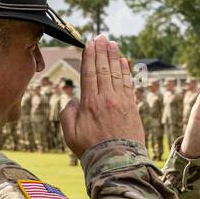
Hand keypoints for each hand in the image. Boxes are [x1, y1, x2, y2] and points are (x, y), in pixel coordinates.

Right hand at [63, 35, 143, 156]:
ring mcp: (121, 102)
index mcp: (89, 102)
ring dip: (114, 56)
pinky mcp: (132, 107)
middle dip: (102, 51)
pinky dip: (126, 71)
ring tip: (112, 43)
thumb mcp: (70, 133)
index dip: (89, 56)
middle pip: (104, 68)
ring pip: (117, 73)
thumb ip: (67, 114)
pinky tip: (124, 61)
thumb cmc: (91, 149)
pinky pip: (128, 84)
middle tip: (101, 36)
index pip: (89, 73)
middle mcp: (106, 98)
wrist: (117, 162)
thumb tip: (72, 101)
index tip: (89, 43)